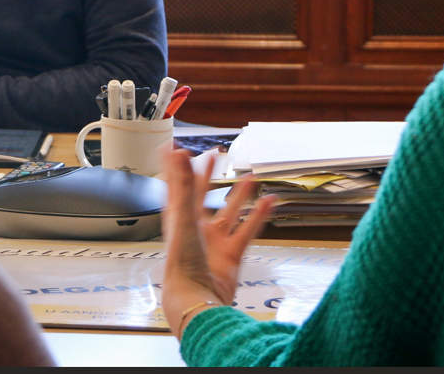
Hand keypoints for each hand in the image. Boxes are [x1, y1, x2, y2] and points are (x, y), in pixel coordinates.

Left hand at [160, 145, 274, 338]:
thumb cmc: (182, 260)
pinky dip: (259, 217)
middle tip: (215, 155)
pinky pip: (247, 230)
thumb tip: (179, 153)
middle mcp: (194, 227)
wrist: (196, 296)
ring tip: (251, 178)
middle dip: (206, 175)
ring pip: (228, 212)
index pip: (174, 184)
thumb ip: (184, 183)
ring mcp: (213, 241)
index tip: (174, 148)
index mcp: (176, 216)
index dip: (174, 167)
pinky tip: (269, 202)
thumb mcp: (183, 215)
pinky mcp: (231, 254)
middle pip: (200, 194)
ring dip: (239, 195)